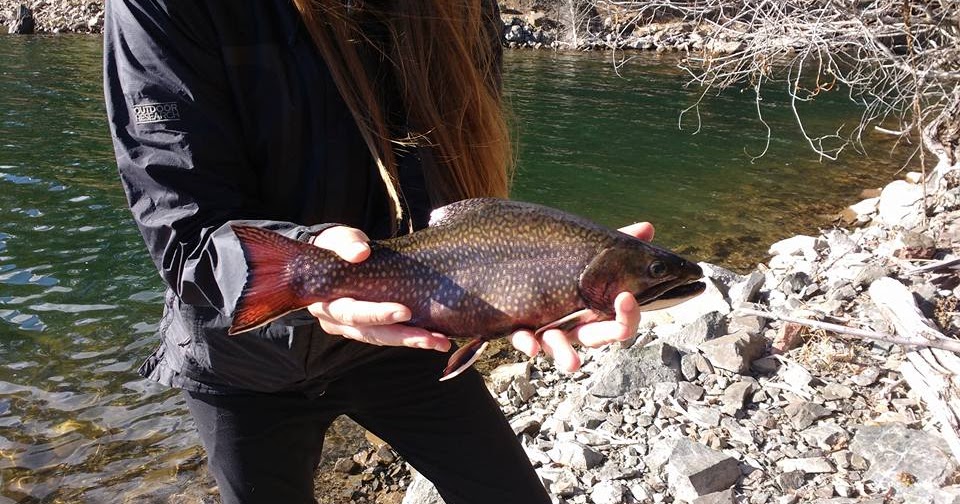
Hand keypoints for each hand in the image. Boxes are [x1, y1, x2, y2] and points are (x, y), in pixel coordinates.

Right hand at [305, 226, 450, 351]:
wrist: (335, 255)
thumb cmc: (336, 247)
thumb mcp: (337, 240)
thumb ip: (345, 244)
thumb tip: (360, 252)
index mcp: (326, 301)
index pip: (351, 313)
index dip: (377, 314)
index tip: (404, 312)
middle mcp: (337, 321)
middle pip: (371, 333)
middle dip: (402, 336)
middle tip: (429, 338)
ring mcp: (353, 327)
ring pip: (384, 338)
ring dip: (412, 341)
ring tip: (439, 343)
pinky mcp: (369, 327)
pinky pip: (391, 335)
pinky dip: (412, 337)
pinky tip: (436, 339)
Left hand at [509, 222, 654, 371]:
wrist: (521, 272)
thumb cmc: (564, 272)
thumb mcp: (588, 258)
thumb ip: (615, 247)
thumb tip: (648, 228)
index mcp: (596, 311)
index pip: (621, 319)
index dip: (629, 313)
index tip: (627, 296)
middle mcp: (575, 326)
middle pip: (597, 336)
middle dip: (609, 334)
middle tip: (620, 331)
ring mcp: (549, 331)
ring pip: (560, 347)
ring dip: (565, 354)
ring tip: (572, 364)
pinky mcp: (522, 330)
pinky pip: (525, 340)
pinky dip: (527, 343)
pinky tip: (529, 345)